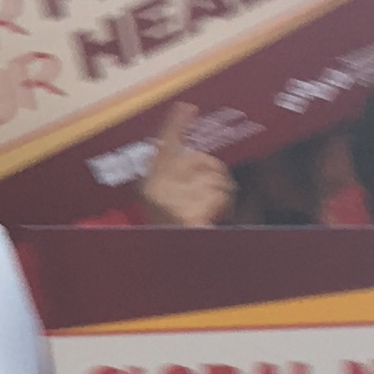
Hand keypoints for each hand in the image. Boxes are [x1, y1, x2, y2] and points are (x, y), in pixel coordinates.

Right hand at [138, 103, 231, 228]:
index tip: (186, 107)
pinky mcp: (187, 214)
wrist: (167, 266)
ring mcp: (172, 201)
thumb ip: (178, 177)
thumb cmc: (171, 229)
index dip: (175, 125)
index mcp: (150, 182)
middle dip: (213, 173)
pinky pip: (219, 196)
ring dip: (221, 193)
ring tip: (212, 210)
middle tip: (214, 189)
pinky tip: (214, 217)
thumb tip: (204, 159)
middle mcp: (158, 188)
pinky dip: (223, 205)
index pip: (163, 146)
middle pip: (199, 161)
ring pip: (215, 178)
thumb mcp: (167, 202)